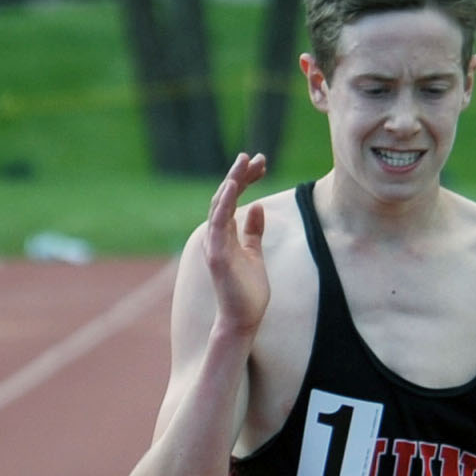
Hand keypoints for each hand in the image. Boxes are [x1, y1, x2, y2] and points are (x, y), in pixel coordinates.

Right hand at [203, 152, 272, 336]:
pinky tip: (233, 185)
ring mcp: (214, 244)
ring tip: (244, 162)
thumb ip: (253, 231)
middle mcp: (216, 235)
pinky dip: (224, 203)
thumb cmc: (247, 291)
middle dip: (241, 174)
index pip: (233, 199)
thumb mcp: (255, 254)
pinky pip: (218, 223)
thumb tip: (258, 207)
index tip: (261, 163)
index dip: (245, 179)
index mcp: (225, 234)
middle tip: (257, 157)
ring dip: (232, 181)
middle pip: (225, 196)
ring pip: (220, 204)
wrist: (243, 318)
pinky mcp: (216, 254)